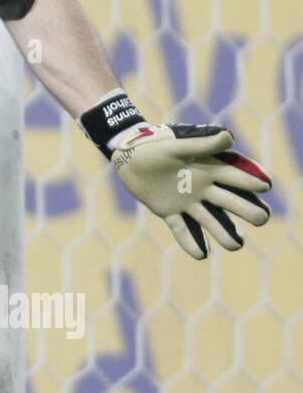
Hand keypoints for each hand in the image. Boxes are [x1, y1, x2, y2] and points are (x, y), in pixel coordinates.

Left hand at [110, 123, 271, 258]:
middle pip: (229, 200)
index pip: (234, 175)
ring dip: (223, 231)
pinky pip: (182, 228)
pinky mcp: (169, 211)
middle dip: (246, 209)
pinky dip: (190, 240)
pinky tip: (201, 254)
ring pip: (209, 219)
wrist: (126, 155)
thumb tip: (230, 138)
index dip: (251, 180)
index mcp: (207, 167)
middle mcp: (202, 186)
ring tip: (236, 246)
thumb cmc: (153, 144)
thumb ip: (202, 143)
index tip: (266, 186)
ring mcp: (187, 200)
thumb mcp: (176, 143)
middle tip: (261, 218)